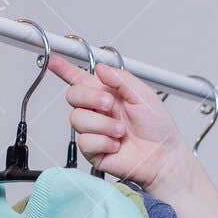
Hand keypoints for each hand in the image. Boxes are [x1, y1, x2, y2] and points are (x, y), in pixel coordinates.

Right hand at [47, 55, 195, 197]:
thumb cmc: (159, 128)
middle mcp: (97, 111)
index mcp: (107, 94)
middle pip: (73, 95)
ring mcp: (94, 131)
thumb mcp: (144, 96)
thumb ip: (121, 79)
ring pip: (77, 119)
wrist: (164, 157)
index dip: (64, 69)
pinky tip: (117, 145)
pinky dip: (103, 142)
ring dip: (102, 124)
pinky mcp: (93, 151)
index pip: (80, 78)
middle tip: (110, 105)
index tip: (53, 60)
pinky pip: (85, 141)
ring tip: (121, 131)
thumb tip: (101, 69)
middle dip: (90, 97)